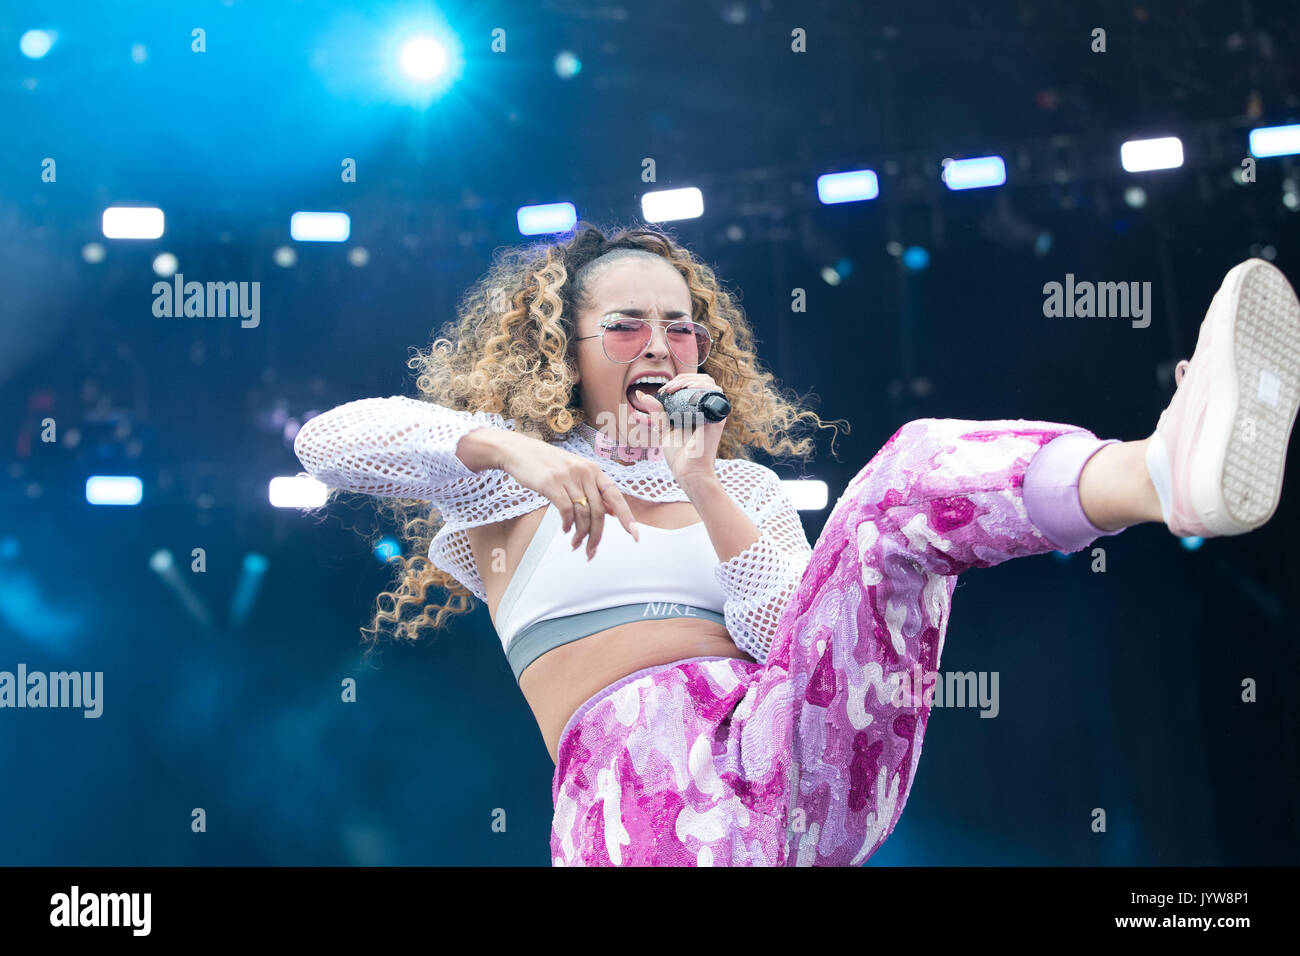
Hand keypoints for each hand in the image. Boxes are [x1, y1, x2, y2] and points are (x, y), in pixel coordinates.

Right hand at [497, 433, 639, 559]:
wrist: (519, 451)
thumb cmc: (547, 464)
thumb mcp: (575, 471)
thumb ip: (592, 489)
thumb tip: (611, 511)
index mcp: (593, 470)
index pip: (616, 496)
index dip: (627, 517)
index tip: (635, 534)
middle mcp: (584, 472)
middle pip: (599, 511)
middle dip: (596, 535)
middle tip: (591, 551)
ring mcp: (568, 477)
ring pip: (583, 514)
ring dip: (580, 534)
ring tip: (575, 544)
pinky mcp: (551, 483)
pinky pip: (566, 510)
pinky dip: (567, 524)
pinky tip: (565, 530)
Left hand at [635, 372, 726, 486]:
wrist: (688, 472)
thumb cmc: (678, 455)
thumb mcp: (664, 428)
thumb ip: (656, 411)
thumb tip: (641, 395)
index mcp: (698, 410)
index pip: (693, 384)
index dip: (678, 381)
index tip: (663, 390)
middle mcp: (708, 409)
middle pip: (702, 380)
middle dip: (683, 378)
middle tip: (668, 388)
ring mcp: (714, 412)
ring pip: (708, 383)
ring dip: (690, 380)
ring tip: (675, 388)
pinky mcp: (718, 417)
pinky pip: (714, 392)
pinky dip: (701, 386)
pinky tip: (687, 389)